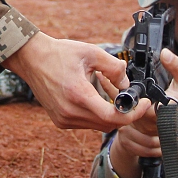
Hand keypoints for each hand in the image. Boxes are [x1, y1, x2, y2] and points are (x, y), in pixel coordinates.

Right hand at [2, 32, 147, 131]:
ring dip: (110, 115)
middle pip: (109, 124)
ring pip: (98, 126)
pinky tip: (95, 100)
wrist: (32, 59)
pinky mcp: (60, 121)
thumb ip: (114, 68)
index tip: (145, 104)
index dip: (133, 113)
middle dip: (125, 114)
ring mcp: (63, 119)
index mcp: (78, 94)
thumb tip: (127, 84)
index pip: (113, 117)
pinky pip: (86, 124)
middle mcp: (69, 112)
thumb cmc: (60, 53)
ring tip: (112, 97)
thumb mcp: (91, 52)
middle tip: (132, 99)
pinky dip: (96, 116)